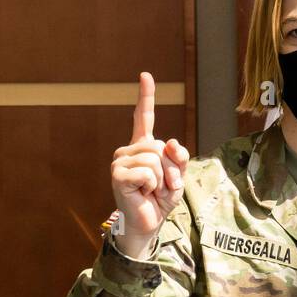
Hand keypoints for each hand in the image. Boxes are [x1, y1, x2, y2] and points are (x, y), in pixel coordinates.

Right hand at [109, 72, 189, 256]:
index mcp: (144, 146)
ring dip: (162, 179)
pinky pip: (147, 172)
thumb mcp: (178, 175)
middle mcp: (129, 150)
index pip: (144, 117)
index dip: (146, 96)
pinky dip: (152, 185)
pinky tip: (142, 193)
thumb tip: (170, 141)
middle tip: (163, 186)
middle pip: (161, 147)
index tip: (145, 75)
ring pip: (155, 159)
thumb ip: (178, 158)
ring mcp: (121, 161)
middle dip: (171, 170)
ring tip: (152, 190)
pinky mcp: (118, 174)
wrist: (149, 221)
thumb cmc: (161, 198)